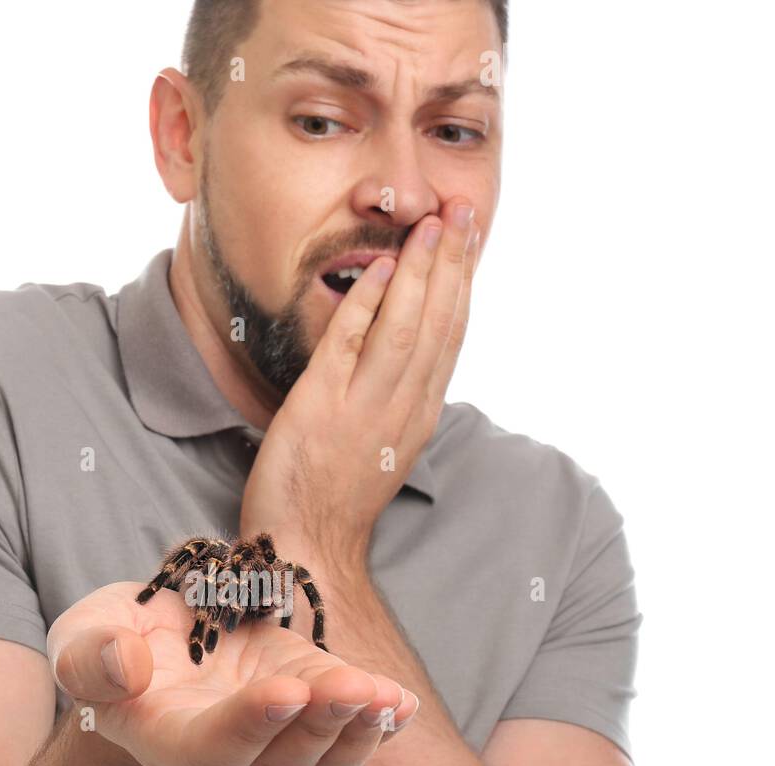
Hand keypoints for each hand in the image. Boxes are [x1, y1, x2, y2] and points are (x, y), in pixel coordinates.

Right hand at [46, 581, 418, 765]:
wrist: (158, 645)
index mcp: (167, 741)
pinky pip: (350, 736)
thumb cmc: (115, 641)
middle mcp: (227, 756)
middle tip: (353, 689)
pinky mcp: (309, 712)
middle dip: (320, 726)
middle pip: (279, 764)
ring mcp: (275, 740)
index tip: (286, 690)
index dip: (250, 726)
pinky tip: (401, 703)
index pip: (211, 751)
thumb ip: (91, 657)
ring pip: (323, 760)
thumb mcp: (84, 636)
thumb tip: (127, 665)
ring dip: (358, 731)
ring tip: (385, 697)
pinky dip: (381, 722)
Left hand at [240, 195, 480, 558]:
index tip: (468, 240)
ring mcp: (364, 408)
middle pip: (438, 323)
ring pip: (405, 328)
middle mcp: (401, 408)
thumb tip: (403, 354)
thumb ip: (395, 400)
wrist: (306, 546)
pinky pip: (350, 345)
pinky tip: (378, 268)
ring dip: (420, 271)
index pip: (450, 337)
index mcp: (418, 415)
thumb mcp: (383, 446)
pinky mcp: (322, 408)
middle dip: (452, 262)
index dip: (461, 283)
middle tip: (463, 209)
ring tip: (431, 224)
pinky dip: (367, 304)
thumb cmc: (336, 498)